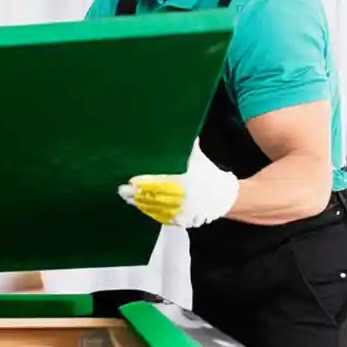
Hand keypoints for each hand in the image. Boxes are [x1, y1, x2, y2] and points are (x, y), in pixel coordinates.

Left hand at [117, 143, 239, 228]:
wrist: (226, 197)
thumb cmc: (208, 173)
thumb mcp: (198, 158)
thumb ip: (187, 145)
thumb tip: (179, 126)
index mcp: (185, 182)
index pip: (159, 183)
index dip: (143, 183)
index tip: (130, 181)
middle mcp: (182, 198)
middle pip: (153, 197)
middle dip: (135, 194)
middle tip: (120, 190)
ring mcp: (181, 211)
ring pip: (154, 208)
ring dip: (138, 204)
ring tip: (126, 197)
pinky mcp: (180, 220)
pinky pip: (160, 217)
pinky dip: (148, 212)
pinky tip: (138, 206)